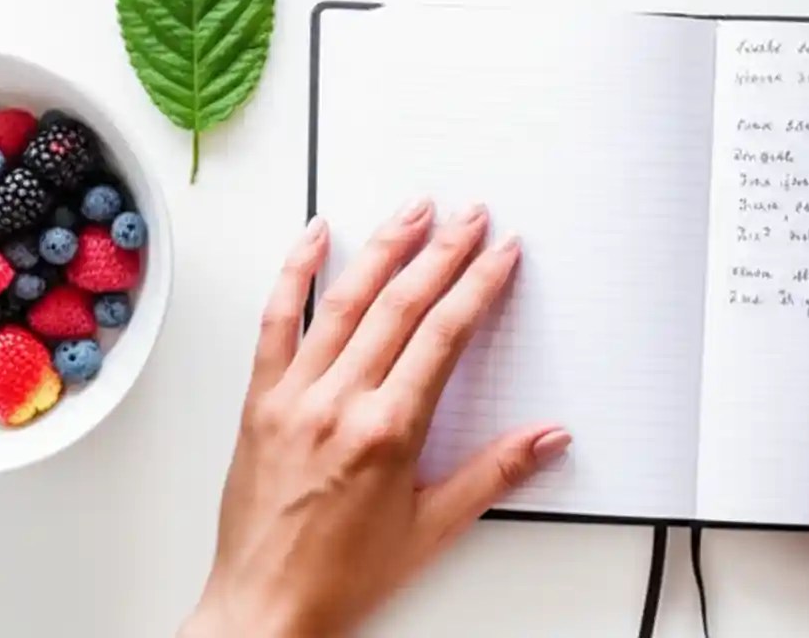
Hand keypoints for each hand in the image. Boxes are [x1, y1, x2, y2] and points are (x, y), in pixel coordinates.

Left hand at [180, 201, 570, 637]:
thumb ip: (494, 473)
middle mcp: (338, 403)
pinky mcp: (259, 400)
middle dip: (443, 252)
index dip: (479, 286)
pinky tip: (314, 238)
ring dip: (383, 249)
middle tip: (471, 216)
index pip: (444, 336)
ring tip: (413, 211)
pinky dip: (294, 274)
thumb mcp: (434, 528)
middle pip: (400, 306)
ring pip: (343, 303)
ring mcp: (293, 395)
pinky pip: (274, 322)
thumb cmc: (343, 576)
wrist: (265, 608)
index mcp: (387, 432)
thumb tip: (549, 438)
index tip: (502, 254)